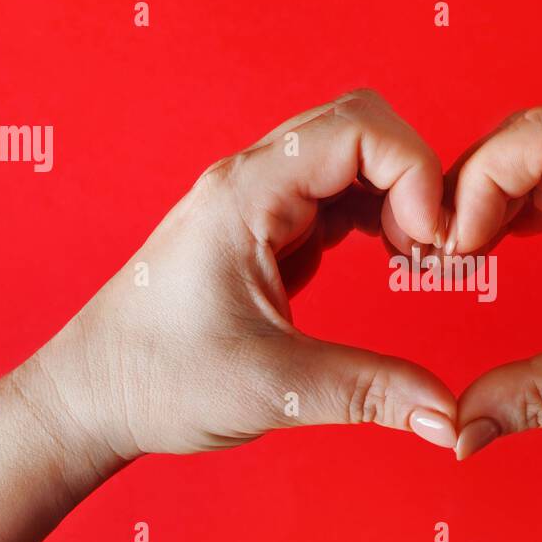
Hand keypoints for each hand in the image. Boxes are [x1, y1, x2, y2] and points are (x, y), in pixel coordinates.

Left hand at [29, 90, 458, 490]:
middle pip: (359, 124)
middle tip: (429, 248)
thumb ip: (371, 393)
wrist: (91, 398)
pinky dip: (374, 213)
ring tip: (413, 258)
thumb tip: (450, 418)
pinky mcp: (261, 226)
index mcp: (245, 195)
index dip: (413, 172)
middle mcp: (249, 180)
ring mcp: (254, 199)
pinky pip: (333, 191)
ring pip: (349, 154)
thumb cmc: (156, 383)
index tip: (428, 243)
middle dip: (413, 174)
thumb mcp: (276, 390)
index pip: (357, 129)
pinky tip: (387, 260)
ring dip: (395, 193)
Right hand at [447, 107, 541, 460]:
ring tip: (453, 254)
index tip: (455, 243)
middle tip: (438, 248)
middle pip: (537, 144)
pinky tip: (485, 256)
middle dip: (476, 185)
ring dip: (491, 203)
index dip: (483, 177)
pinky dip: (514, 224)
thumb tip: (460, 427)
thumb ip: (539, 396)